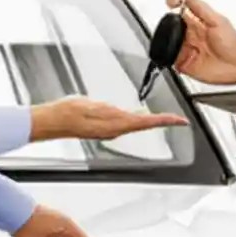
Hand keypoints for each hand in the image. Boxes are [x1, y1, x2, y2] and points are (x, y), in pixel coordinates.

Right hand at [30, 96, 187, 142]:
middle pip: (146, 124)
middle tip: (177, 119)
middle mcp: (116, 129)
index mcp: (116, 124)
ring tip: (165, 118)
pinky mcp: (105, 126)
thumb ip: (113, 112)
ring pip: (138, 124)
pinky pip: (128, 123)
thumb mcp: (94, 107)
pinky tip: (140, 116)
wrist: (55, 120)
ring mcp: (110, 129)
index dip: (165, 121)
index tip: (180, 120)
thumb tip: (130, 118)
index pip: (147, 123)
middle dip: (162, 121)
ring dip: (152, 121)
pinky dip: (140, 120)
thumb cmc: (70, 113)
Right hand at [164, 0, 235, 84]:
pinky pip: (171, 58)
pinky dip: (169, 55)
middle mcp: (191, 35)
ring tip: (175, 36)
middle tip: (172, 19)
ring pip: (169, 40)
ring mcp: (187, 49)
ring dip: (167, 37)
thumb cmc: (233, 44)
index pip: (181, 8)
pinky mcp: (185, 63)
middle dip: (167, 19)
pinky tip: (174, 50)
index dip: (174, 1)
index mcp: (199, 22)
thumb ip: (200, 7)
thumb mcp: (217, 21)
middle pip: (172, 23)